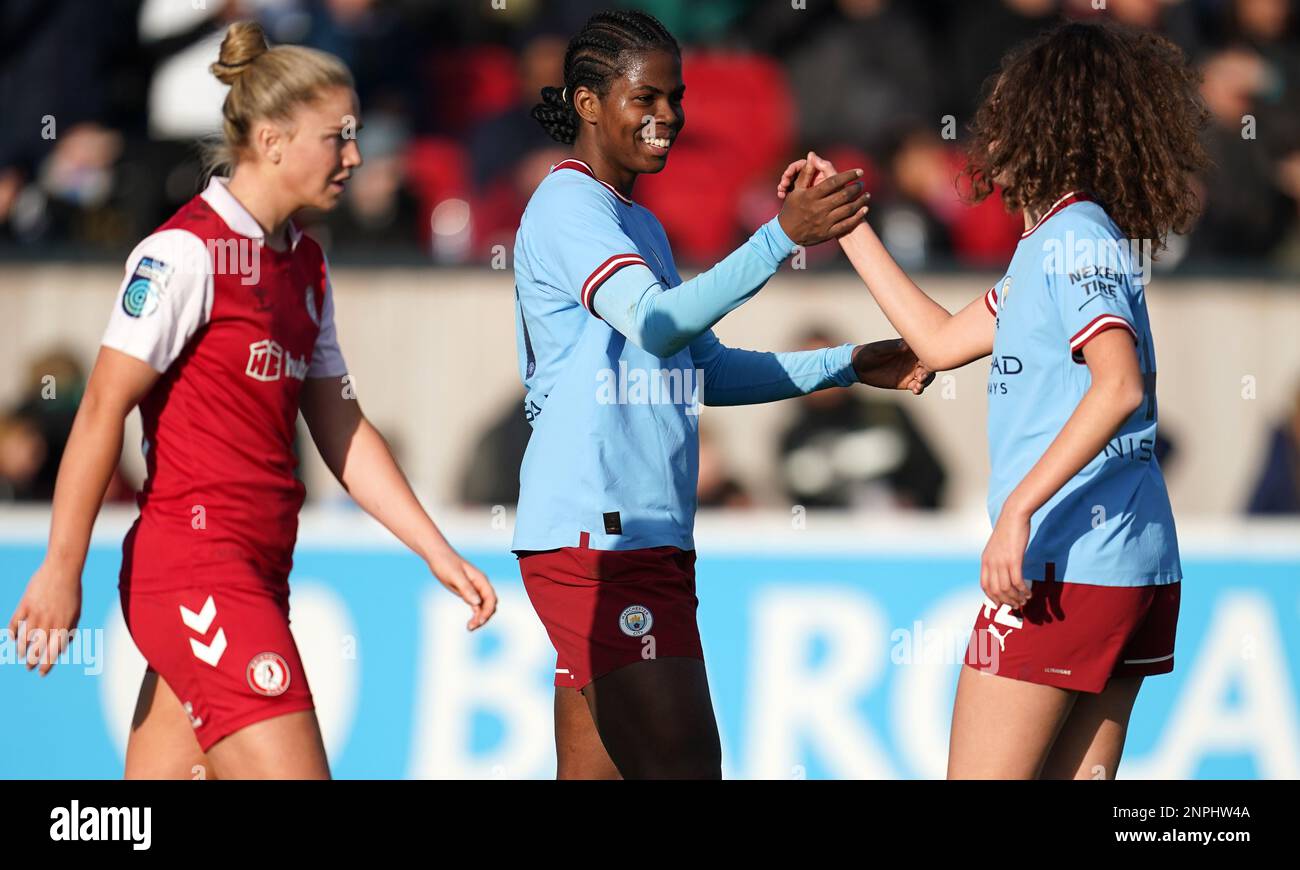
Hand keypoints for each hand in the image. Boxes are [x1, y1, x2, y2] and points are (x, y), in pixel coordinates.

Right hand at [9, 561, 82, 675]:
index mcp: (64, 625)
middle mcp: (50, 621)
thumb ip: (69, 631)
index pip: (53, 652)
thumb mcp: (76, 613)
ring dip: (21, 650)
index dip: (47, 665)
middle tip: (29, 667)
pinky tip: (14, 638)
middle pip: (37, 649)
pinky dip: (13, 633)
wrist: (63, 570)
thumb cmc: (71, 593)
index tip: (41, 673)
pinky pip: (15, 623)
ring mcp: (36, 613)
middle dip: (32, 661)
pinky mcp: (25, 604)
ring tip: (21, 655)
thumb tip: (62, 650)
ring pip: (25, 639)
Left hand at [427, 548, 497, 630]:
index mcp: (480, 580)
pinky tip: (469, 623)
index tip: (479, 621)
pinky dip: (475, 615)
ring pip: (483, 607)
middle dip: (484, 617)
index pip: (491, 598)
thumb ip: (467, 589)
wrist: (436, 555)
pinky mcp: (467, 592)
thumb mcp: (455, 577)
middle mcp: (480, 585)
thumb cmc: (445, 563)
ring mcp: (474, 589)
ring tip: (469, 628)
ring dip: (479, 618)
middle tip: (471, 627)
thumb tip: (477, 603)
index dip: (488, 611)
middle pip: (490, 604)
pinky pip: (476, 606)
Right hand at [775, 151, 869, 245]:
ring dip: (860, 201)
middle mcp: (818, 208)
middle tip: (862, 183)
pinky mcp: (827, 233)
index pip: (833, 182)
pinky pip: (846, 224)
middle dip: (856, 188)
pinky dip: (858, 216)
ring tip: (866, 195)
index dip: (848, 175)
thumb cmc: (792, 209)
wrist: (787, 234)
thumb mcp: (796, 190)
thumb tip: (812, 156)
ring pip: (847, 210)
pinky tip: (864, 209)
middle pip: (843, 195)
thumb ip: (806, 173)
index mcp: (810, 196)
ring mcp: (823, 222)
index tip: (860, 171)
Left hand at [852, 339, 934, 393]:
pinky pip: (917, 386)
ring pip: (926, 376)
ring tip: (918, 385)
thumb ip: (892, 347)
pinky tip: (916, 390)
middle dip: (929, 370)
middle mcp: (913, 359)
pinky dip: (919, 388)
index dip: (928, 355)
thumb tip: (905, 345)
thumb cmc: (868, 353)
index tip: (926, 362)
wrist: (858, 367)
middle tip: (921, 377)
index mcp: (909, 347)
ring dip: (926, 380)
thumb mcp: (878, 349)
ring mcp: (911, 371)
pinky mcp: (906, 383)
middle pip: (929, 364)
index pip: (924, 349)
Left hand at [981, 505, 1031, 609]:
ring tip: (1025, 600)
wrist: (1013, 515)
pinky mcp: (1014, 559)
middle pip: (996, 591)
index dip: (992, 598)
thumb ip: (996, 560)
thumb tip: (1001, 574)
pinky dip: (1023, 590)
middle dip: (1006, 601)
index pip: (985, 586)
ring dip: (1016, 598)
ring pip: (1007, 588)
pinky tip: (1029, 593)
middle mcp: (991, 563)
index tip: (1001, 604)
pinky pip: (1017, 581)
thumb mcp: (996, 548)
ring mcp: (1002, 562)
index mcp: (985, 560)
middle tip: (1017, 606)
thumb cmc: (1008, 531)